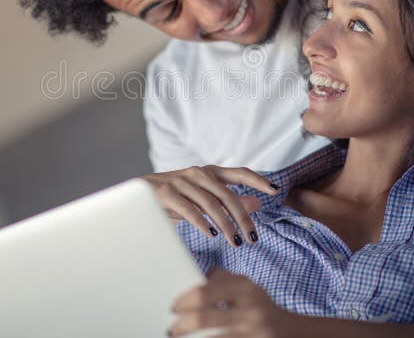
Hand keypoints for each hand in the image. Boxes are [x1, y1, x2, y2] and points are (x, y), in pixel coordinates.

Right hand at [142, 166, 278, 246]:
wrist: (138, 192)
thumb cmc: (175, 196)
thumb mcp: (203, 198)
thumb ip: (228, 199)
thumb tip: (256, 203)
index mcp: (209, 172)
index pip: (239, 172)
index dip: (258, 180)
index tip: (275, 191)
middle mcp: (198, 173)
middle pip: (227, 195)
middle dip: (242, 217)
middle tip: (252, 236)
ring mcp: (182, 181)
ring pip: (211, 204)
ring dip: (225, 224)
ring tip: (235, 241)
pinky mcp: (167, 193)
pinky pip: (190, 210)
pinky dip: (203, 223)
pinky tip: (212, 235)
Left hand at [169, 269, 299, 336]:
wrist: (293, 333)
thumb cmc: (261, 308)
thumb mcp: (247, 288)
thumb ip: (222, 280)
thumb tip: (191, 280)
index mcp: (246, 288)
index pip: (206, 291)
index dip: (184, 300)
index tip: (173, 307)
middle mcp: (251, 310)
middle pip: (204, 318)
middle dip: (181, 326)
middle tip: (171, 330)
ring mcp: (254, 333)